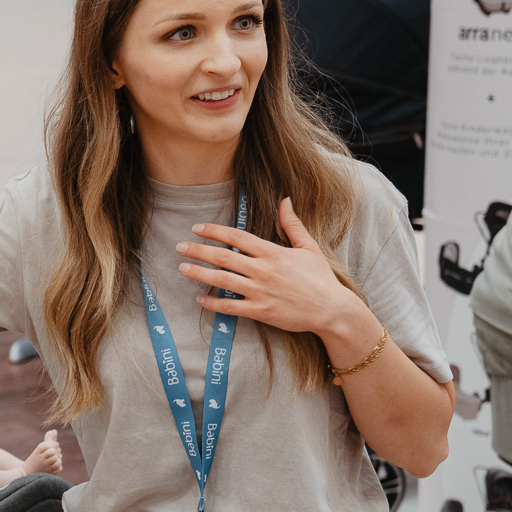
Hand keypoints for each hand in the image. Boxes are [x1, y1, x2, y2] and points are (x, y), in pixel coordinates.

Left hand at [175, 197, 360, 335]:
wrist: (332, 309)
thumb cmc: (320, 278)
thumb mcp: (309, 247)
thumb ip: (293, 224)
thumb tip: (285, 200)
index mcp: (273, 253)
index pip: (237, 237)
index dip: (215, 231)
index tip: (197, 228)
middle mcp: (263, 270)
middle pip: (223, 257)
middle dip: (199, 250)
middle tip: (179, 247)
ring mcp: (260, 292)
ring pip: (222, 281)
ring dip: (199, 274)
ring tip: (182, 268)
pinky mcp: (261, 311)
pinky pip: (231, 307)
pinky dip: (213, 304)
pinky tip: (199, 299)